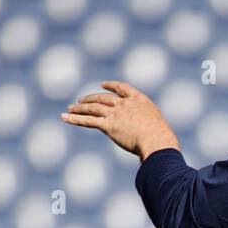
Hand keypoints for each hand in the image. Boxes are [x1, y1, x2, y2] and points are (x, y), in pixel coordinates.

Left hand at [60, 81, 179, 159]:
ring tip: (70, 108)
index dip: (111, 85)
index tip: (103, 84)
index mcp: (139, 100)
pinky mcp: (108, 126)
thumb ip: (151, 129)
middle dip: (91, 98)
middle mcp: (125, 104)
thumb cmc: (163, 138)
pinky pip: (87, 121)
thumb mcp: (159, 128)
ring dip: (80, 107)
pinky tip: (64, 117)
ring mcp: (116, 114)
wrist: (157, 140)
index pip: (122, 88)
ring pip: (93, 108)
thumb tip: (156, 143)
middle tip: (81, 100)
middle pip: (103, 98)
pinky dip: (74, 118)